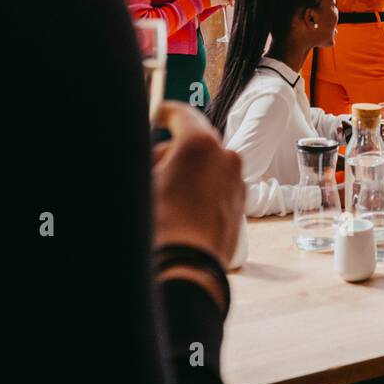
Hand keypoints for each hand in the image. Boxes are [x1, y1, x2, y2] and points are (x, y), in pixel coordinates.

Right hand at [152, 101, 243, 269]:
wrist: (187, 270)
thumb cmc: (161, 226)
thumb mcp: (143, 183)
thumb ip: (149, 159)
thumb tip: (151, 158)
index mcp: (201, 144)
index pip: (181, 114)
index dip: (164, 112)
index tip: (156, 115)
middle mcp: (225, 157)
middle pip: (195, 141)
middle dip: (172, 149)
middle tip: (149, 165)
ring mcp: (236, 182)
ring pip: (207, 165)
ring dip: (187, 171)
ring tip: (163, 193)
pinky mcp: (239, 205)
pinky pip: (216, 186)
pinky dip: (200, 189)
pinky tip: (180, 209)